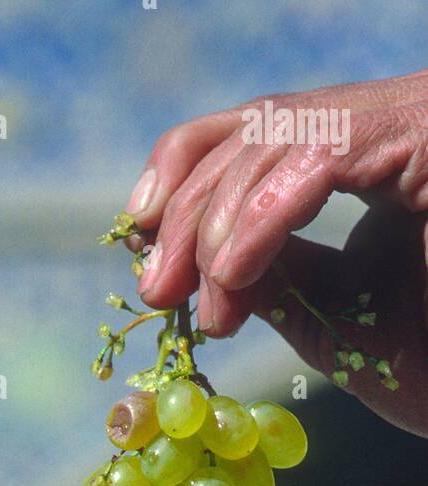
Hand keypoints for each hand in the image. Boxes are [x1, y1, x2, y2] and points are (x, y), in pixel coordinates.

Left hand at [125, 71, 427, 436]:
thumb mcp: (325, 314)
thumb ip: (267, 273)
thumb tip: (192, 253)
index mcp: (364, 154)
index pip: (254, 128)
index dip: (183, 169)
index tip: (136, 238)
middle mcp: (384, 121)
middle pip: (252, 129)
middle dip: (188, 214)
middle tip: (157, 290)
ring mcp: (406, 120)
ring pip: (276, 135)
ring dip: (219, 225)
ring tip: (208, 308)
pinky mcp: (422, 133)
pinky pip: (318, 153)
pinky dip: (263, 216)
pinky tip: (235, 274)